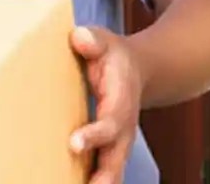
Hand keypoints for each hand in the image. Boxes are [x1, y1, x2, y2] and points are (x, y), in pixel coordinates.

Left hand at [68, 26, 142, 183]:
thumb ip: (93, 41)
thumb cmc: (113, 57)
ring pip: (110, 173)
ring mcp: (116, 145)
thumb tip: (80, 38)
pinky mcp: (106, 152)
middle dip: (103, 178)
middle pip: (115, 161)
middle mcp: (122, 130)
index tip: (74, 143)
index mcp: (121, 104)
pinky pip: (99, 173)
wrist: (135, 71)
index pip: (110, 124)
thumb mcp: (106, 42)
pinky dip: (87, 182)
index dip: (94, 135)